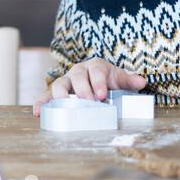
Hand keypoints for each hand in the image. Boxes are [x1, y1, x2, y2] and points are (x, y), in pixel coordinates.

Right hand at [31, 58, 146, 116]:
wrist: (97, 80)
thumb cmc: (109, 80)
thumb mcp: (120, 79)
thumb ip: (129, 80)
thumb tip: (141, 82)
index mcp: (95, 66)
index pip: (96, 71)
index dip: (99, 82)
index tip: (103, 95)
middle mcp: (78, 71)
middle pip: (77, 76)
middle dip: (82, 89)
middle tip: (88, 101)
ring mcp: (66, 82)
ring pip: (59, 84)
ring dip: (60, 94)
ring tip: (62, 104)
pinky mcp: (57, 93)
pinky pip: (46, 96)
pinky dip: (41, 103)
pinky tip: (38, 113)